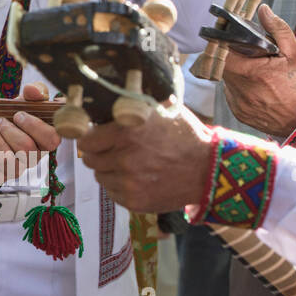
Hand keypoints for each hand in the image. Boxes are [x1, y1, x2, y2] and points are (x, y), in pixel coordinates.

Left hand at [0, 82, 61, 185]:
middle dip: (7, 128)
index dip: (34, 126)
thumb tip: (32, 90)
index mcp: (45, 142)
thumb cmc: (11, 119)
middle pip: (25, 148)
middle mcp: (33, 159)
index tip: (18, 114)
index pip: (52, 140)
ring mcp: (14, 170)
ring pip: (5, 158)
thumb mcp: (25, 102)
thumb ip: (34, 92)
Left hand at [79, 104, 213, 212]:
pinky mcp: (135, 201)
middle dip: (99, 154)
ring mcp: (129, 183)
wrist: (210, 170)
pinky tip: (136, 179)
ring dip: (109, 171)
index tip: (96, 137)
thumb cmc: (184, 136)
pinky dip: (119, 186)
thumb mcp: (160, 110)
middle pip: (90, 160)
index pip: (85, 140)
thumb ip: (131, 105)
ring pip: (100, 177)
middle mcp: (124, 158)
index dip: (90, 138)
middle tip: (113, 151)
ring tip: (128, 165)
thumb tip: (107, 93)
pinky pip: (112, 193)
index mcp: (126, 132)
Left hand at [221, 4, 295, 138]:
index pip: (220, 52)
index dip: (223, 43)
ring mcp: (237, 104)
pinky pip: (234, 95)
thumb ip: (278, 30)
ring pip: (228, 80)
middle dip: (234, 58)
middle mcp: (238, 90)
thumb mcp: (295, 54)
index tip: (231, 39)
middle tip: (252, 58)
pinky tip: (259, 89)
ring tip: (259, 75)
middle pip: (223, 66)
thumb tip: (263, 11)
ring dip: (238, 74)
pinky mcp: (239, 113)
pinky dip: (242, 89)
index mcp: (250, 72)